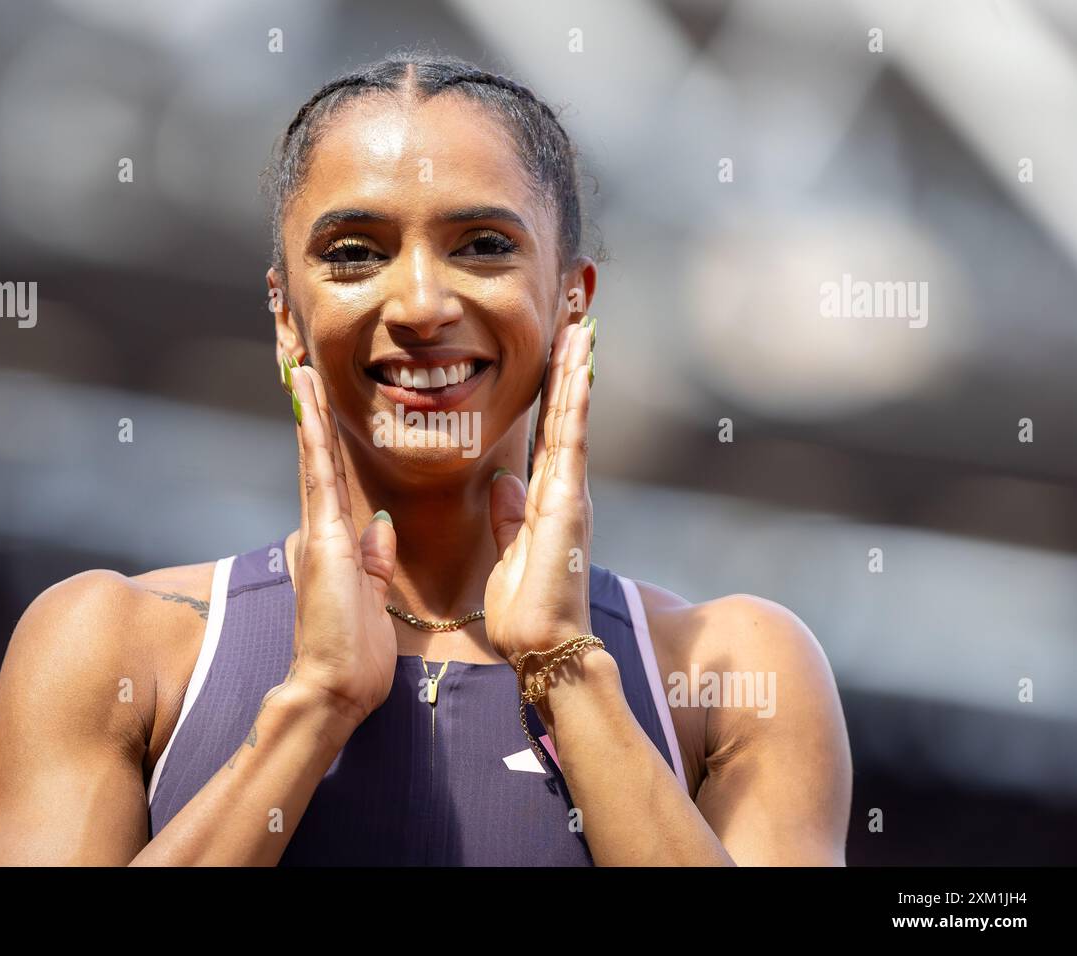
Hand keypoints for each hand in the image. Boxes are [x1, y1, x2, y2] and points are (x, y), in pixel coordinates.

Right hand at [286, 362, 398, 723]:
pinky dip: (314, 436)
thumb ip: (373, 561)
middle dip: (310, 412)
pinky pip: (319, 475)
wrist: (335, 690)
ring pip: (314, 457)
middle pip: (316, 458)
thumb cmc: (354, 656)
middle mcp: (321, 532)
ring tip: (299, 366)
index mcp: (336, 545)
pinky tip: (307, 401)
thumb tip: (379, 528)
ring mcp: (318, 533)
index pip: (332, 480)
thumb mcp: (373, 597)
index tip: (322, 403)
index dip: (327, 440)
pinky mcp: (323, 540)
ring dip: (308, 411)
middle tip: (301, 366)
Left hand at [485, 319, 594, 668]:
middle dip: (569, 367)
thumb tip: (505, 482)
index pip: (548, 433)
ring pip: (573, 417)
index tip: (554, 352)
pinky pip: (570, 439)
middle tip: (575, 320)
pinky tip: (579, 366)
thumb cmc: (526, 612)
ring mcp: (569, 493)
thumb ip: (509, 518)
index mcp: (546, 500)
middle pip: (566, 415)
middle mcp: (563, 490)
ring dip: (576, 370)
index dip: (550, 392)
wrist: (542, 648)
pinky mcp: (567, 501)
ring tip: (581, 325)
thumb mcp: (508, 555)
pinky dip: (575, 400)